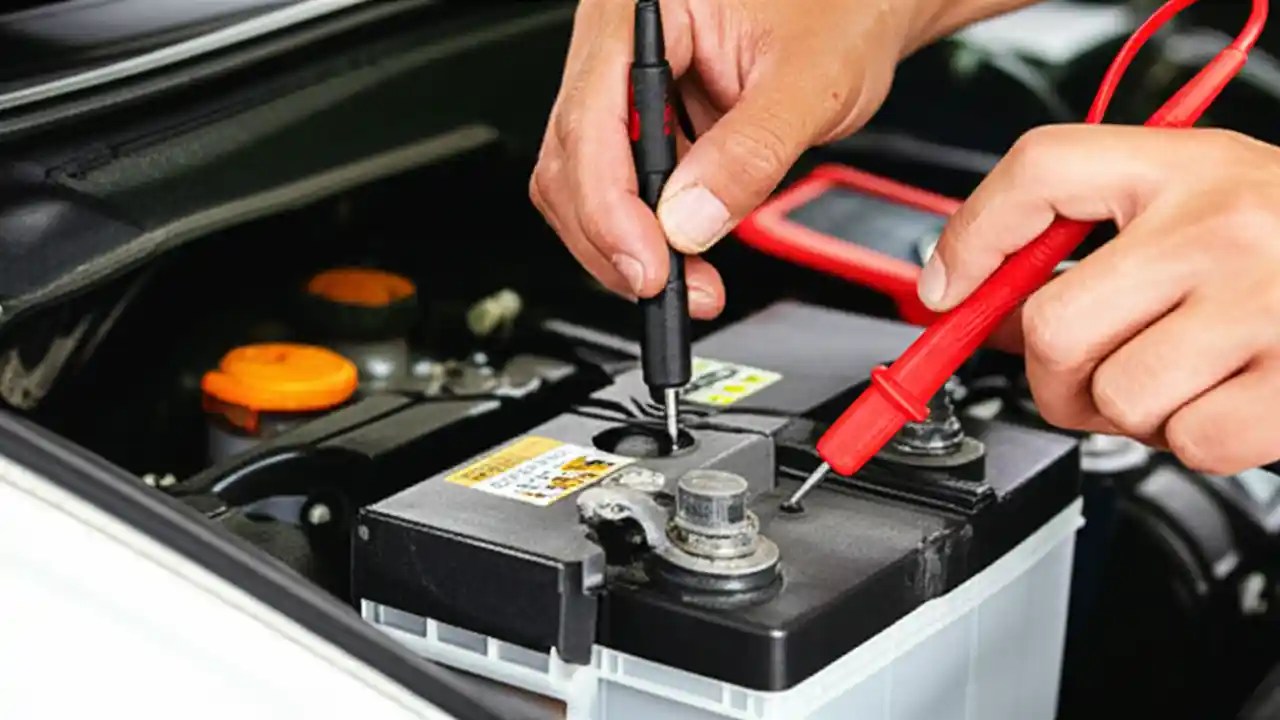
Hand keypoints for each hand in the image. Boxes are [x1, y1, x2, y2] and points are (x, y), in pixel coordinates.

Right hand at [530, 0, 989, 317]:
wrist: (864, 6)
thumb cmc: (842, 9)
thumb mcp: (811, 81)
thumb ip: (749, 153)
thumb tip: (689, 221)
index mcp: (644, 9)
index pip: (591, 120)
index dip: (610, 208)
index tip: (651, 266)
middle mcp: (618, 42)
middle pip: (573, 161)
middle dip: (615, 239)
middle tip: (670, 287)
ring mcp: (624, 83)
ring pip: (587, 184)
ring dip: (630, 244)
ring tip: (690, 279)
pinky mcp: (645, 118)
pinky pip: (622, 186)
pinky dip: (650, 230)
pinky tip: (687, 246)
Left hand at [922, 125, 1279, 473]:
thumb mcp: (1198, 201)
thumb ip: (1094, 236)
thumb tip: (976, 300)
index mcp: (1186, 164)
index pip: (1041, 169)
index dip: (972, 235)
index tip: (946, 289)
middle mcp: (1223, 224)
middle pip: (1052, 326)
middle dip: (1052, 372)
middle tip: (1090, 366)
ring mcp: (1266, 302)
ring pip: (1114, 396)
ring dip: (1133, 408)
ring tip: (1184, 373)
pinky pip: (1187, 441)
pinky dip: (1196, 438)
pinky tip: (1231, 396)